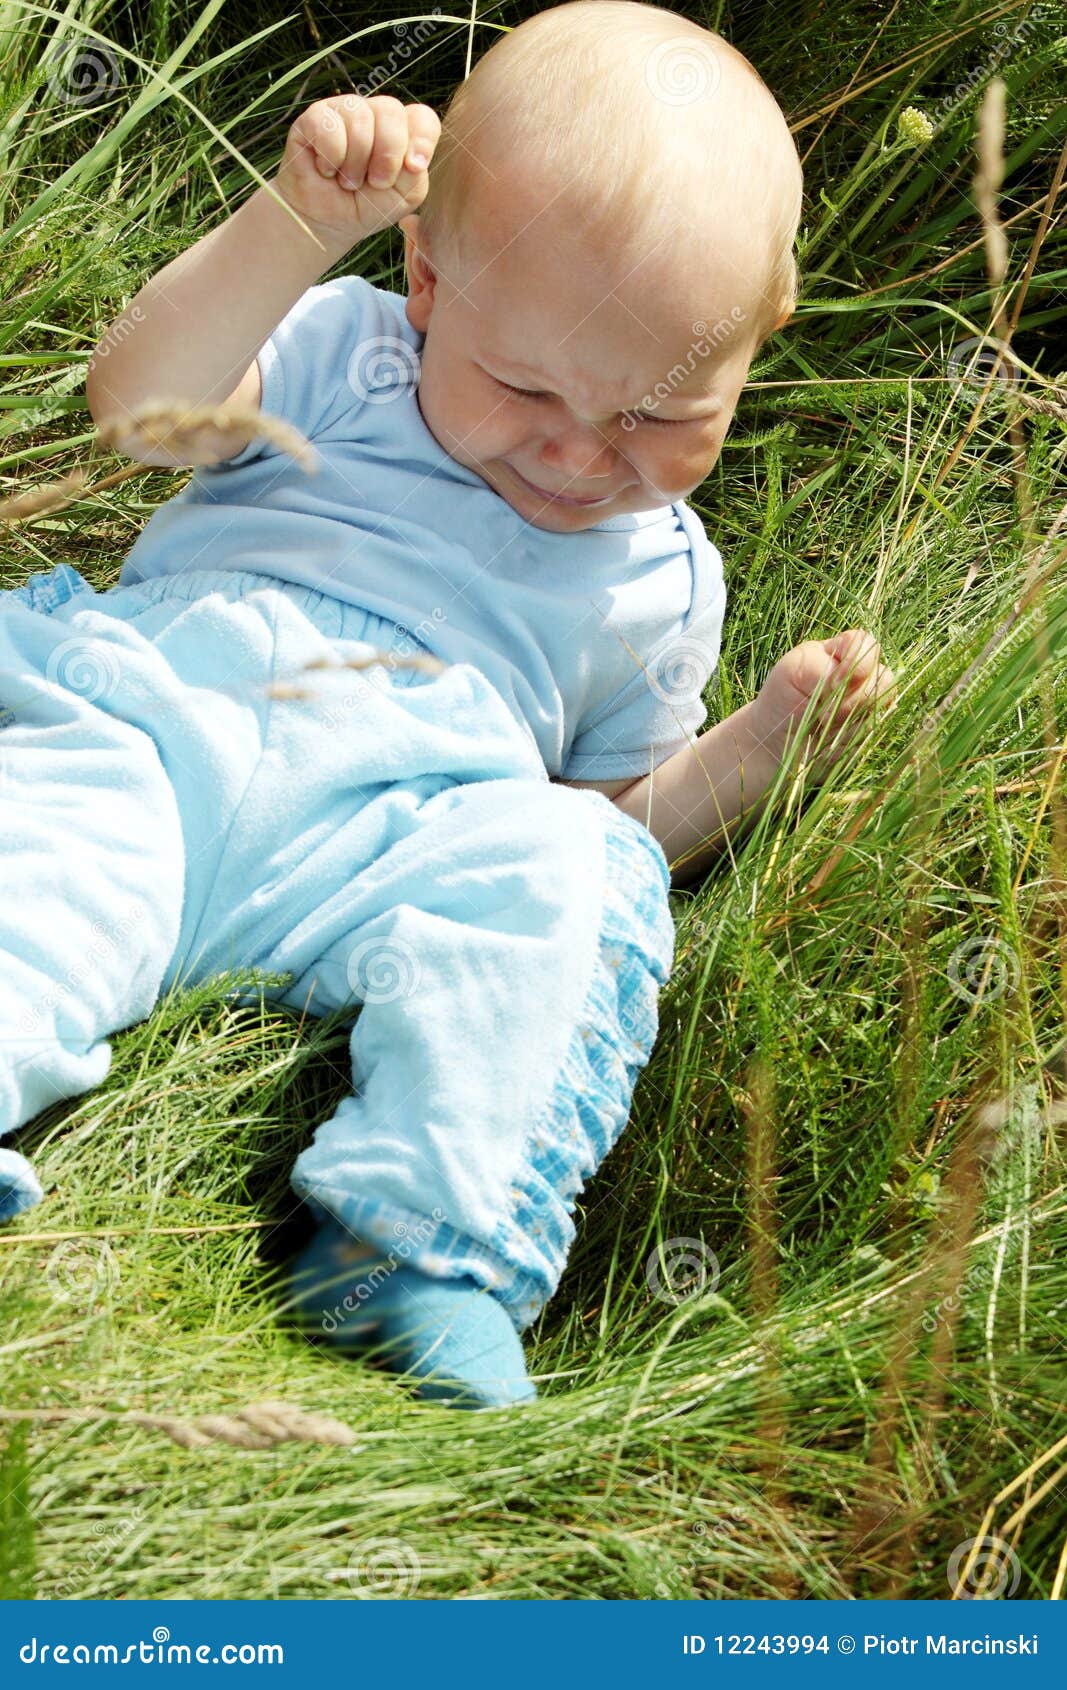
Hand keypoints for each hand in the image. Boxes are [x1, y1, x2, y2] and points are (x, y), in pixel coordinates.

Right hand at [271, 94, 440, 247]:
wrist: (325, 222)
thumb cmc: (365, 207)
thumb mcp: (402, 198)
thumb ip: (415, 175)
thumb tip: (412, 159)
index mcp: (400, 131)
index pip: (422, 117)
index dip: (422, 140)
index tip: (414, 168)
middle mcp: (373, 115)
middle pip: (391, 110)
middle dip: (387, 154)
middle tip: (375, 182)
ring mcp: (344, 111)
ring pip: (360, 117)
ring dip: (356, 162)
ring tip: (347, 181)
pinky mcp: (314, 116)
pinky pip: (329, 126)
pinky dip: (330, 157)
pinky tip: (326, 170)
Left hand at [751, 629, 897, 780]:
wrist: (776, 740)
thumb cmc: (781, 699)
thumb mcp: (791, 673)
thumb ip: (821, 666)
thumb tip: (848, 676)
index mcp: (840, 652)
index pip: (864, 644)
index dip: (855, 662)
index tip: (830, 684)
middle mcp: (861, 673)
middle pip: (882, 677)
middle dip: (852, 700)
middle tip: (822, 712)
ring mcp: (870, 700)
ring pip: (881, 705)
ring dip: (851, 719)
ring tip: (824, 724)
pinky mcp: (871, 726)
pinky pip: (876, 729)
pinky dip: (852, 736)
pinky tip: (832, 737)